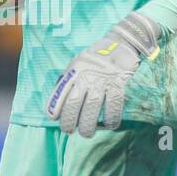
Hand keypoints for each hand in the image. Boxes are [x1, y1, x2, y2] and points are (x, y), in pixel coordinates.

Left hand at [46, 12, 160, 137]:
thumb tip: (58, 101)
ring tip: (87, 133)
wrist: (122, 42)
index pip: (61, 91)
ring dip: (89, 124)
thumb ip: (69, 79)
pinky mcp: (120, 83)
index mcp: (75, 70)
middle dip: (70, 120)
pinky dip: (112, 118)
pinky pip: (115, 105)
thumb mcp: (78, 62)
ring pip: (93, 106)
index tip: (54, 119)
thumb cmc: (97, 56)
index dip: (55, 107)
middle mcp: (88, 76)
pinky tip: (110, 126)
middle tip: (69, 131)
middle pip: (75, 102)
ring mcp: (104, 80)